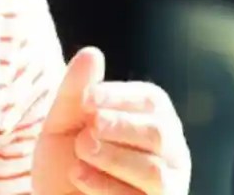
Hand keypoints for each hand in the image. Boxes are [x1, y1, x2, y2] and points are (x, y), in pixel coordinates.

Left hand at [33, 47, 191, 194]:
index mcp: (154, 120)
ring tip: (81, 152)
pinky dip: (105, 185)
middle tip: (86, 131)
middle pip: (159, 132)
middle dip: (119, 127)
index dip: (119, 96)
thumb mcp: (63, 123)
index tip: (87, 99)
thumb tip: (92, 52)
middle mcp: (170, 151)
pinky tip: (78, 176)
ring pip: (154, 169)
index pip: (152, 100)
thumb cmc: (67, 161)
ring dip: (112, 157)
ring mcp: (169, 185)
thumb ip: (75, 90)